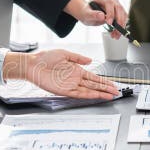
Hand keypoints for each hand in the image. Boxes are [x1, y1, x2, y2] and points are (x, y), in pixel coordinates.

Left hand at [3, 50, 118, 99]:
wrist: (32, 64)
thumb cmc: (45, 58)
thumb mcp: (64, 53)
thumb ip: (78, 58)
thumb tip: (89, 60)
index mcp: (76, 70)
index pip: (94, 77)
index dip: (104, 81)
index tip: (112, 84)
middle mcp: (75, 79)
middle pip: (94, 85)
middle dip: (106, 89)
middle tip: (116, 92)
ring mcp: (71, 85)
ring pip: (89, 91)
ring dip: (100, 93)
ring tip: (110, 96)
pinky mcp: (64, 91)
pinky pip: (79, 94)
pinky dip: (89, 95)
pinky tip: (96, 95)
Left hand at [64, 0, 127, 39]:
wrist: (88, 14)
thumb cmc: (86, 13)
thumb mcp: (86, 15)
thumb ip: (93, 14)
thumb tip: (102, 16)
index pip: (109, 3)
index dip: (110, 13)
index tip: (109, 23)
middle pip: (118, 8)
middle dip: (119, 21)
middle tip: (116, 32)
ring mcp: (115, 3)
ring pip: (123, 13)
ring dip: (122, 25)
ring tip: (116, 35)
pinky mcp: (119, 10)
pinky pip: (124, 17)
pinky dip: (122, 26)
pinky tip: (117, 33)